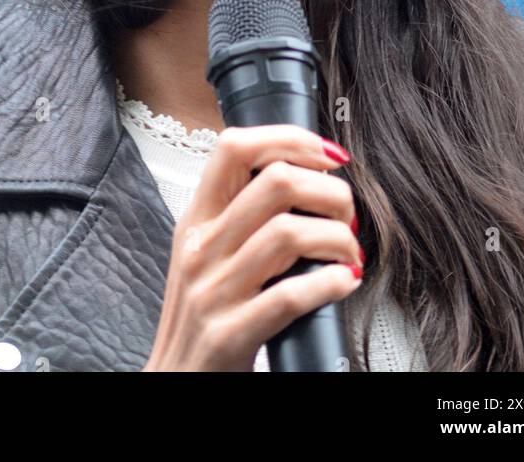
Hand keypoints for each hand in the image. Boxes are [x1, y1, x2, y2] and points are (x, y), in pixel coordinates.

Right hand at [142, 124, 362, 371]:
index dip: (289, 140)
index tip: (327, 157)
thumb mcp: (204, 256)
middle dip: (329, 191)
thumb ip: (237, 218)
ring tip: (349, 253)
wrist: (174, 384)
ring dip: (336, 238)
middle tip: (347, 213)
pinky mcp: (230, 334)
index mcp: (197, 220)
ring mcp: (213, 292)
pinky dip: (330, 284)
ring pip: (288, 233)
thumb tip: (299, 178)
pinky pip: (290, 296)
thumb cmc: (200, 320)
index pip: (235, 147)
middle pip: (274, 183)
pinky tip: (343, 282)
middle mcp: (201, 248)